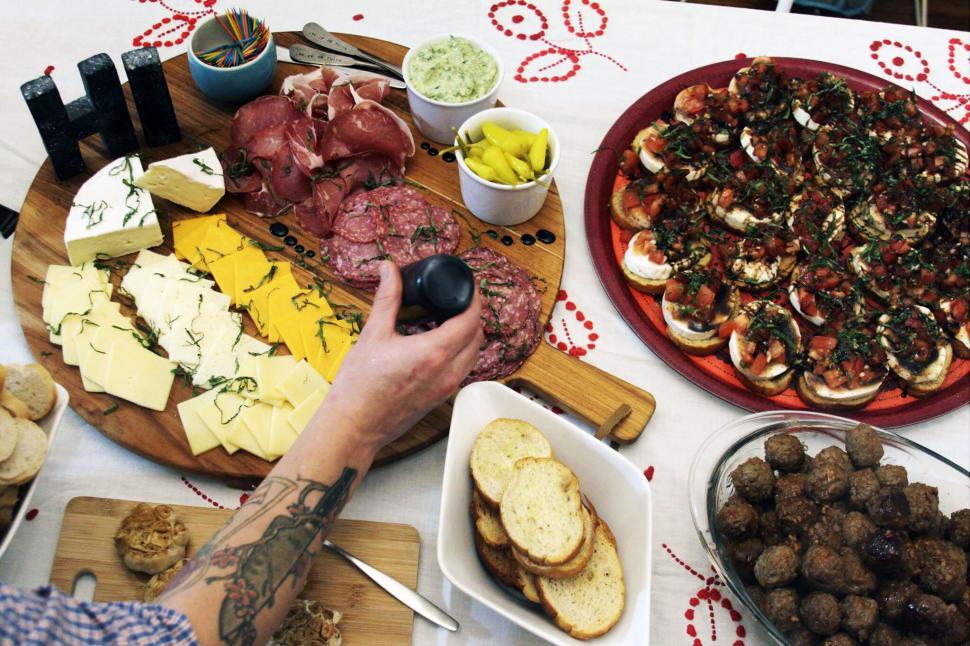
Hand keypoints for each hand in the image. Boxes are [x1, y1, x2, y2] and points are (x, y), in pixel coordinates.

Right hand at [322, 261, 483, 454]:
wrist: (353, 427)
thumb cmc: (359, 385)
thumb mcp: (372, 334)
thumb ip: (387, 299)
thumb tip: (389, 269)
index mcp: (433, 353)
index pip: (470, 320)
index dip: (474, 298)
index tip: (468, 285)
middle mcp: (447, 372)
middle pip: (477, 337)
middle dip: (471, 315)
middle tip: (455, 299)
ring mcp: (446, 388)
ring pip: (472, 355)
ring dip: (467, 335)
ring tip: (445, 320)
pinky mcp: (440, 399)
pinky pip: (462, 370)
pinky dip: (458, 353)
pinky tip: (436, 344)